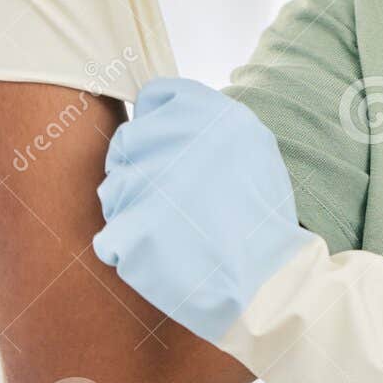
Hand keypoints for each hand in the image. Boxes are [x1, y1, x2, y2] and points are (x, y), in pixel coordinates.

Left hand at [92, 77, 318, 342]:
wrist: (273, 285)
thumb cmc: (261, 220)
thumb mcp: (254, 149)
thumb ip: (208, 124)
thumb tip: (157, 112)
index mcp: (213, 113)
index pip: (155, 97)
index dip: (159, 128)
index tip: (173, 156)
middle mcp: (179, 138)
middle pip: (127, 143)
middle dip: (141, 173)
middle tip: (174, 205)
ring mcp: (151, 183)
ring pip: (112, 190)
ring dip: (133, 213)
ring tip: (175, 235)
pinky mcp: (133, 230)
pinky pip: (109, 238)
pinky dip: (131, 254)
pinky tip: (167, 260)